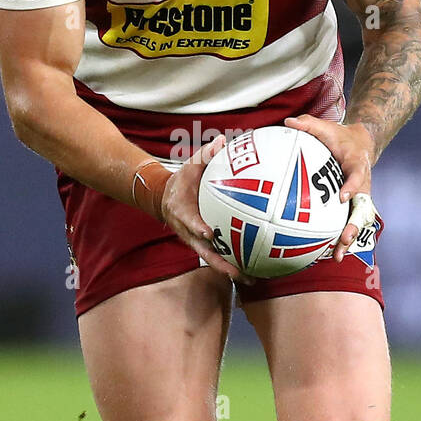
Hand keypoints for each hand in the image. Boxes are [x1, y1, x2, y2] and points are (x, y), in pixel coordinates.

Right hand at [160, 134, 254, 284]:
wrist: (164, 198)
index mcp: (182, 212)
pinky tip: (255, 270)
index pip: (190, 222)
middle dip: (222, 264)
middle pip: (205, 253)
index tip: (209, 234)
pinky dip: (236, 264)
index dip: (198, 229)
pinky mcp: (205, 245)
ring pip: (214, 261)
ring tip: (253, 280)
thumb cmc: (181, 181)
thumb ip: (205, 154)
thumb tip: (221, 139)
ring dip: (232, 272)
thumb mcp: (190, 165)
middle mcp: (189, 232)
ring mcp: (197, 242)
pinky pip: (221, 257)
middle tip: (240, 272)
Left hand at [284, 114, 375, 261]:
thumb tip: (288, 121)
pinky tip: (328, 255)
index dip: (352, 187)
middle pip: (362, 208)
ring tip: (338, 257)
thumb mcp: (326, 127)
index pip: (358, 177)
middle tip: (344, 238)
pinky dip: (341, 239)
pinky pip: (347, 223)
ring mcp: (359, 198)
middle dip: (354, 225)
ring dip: (349, 239)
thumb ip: (308, 124)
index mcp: (358, 166)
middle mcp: (363, 186)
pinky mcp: (352, 206)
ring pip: (357, 222)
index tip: (343, 196)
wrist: (361, 144)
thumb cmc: (340, 136)